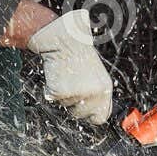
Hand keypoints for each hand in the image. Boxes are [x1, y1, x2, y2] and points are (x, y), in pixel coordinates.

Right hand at [26, 10, 112, 124]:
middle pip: (81, 115)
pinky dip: (51, 89)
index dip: (90, 113)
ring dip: (63, 96)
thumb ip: (98, 93)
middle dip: (74, 104)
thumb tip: (96, 113)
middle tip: (72, 85)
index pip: (101, 117)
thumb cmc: (78, 53)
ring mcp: (78, 93)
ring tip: (65, 76)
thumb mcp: (97, 74)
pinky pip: (53, 98)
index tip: (84, 106)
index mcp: (105, 88)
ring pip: (66, 107)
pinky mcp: (60, 91)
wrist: (62, 38)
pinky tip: (56, 75)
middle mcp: (94, 93)